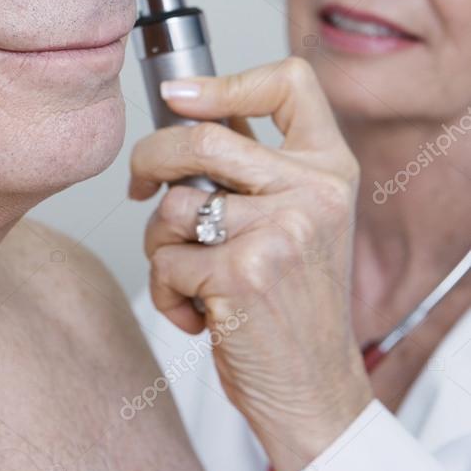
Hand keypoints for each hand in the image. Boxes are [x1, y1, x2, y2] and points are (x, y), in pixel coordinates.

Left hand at [129, 57, 373, 470]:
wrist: (314, 389)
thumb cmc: (292, 302)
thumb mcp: (300, 220)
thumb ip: (257, 166)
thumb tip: (185, 107)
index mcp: (331, 168)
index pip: (290, 82)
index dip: (226, 80)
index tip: (179, 96)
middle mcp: (315, 191)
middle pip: (202, 138)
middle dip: (150, 158)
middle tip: (139, 183)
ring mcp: (283, 231)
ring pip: (173, 205)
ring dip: (160, 243)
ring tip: (189, 272)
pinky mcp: (245, 274)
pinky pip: (167, 259)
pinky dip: (165, 290)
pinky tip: (199, 311)